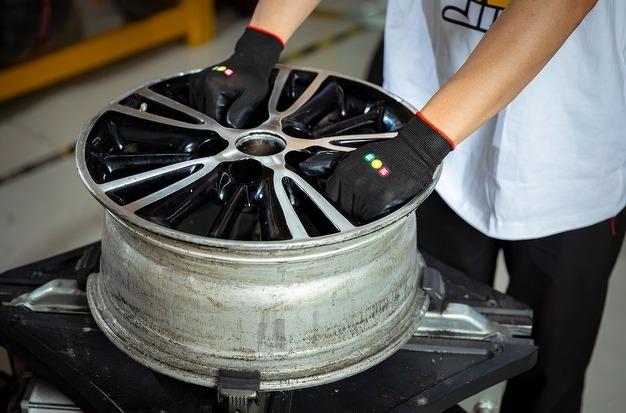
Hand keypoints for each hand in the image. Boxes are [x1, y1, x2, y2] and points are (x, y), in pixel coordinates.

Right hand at [189, 26, 282, 127]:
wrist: (249, 62)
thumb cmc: (253, 79)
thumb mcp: (254, 96)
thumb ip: (241, 112)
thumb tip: (230, 125)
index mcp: (212, 86)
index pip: (212, 118)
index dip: (224, 124)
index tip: (235, 119)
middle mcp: (200, 82)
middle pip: (204, 115)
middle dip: (219, 118)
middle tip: (233, 109)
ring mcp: (195, 82)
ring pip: (200, 111)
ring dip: (214, 112)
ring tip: (228, 102)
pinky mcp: (194, 83)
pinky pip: (198, 105)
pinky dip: (208, 107)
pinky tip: (220, 100)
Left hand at [300, 113, 453, 220]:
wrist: (413, 151)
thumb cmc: (390, 153)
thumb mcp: (359, 157)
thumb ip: (347, 174)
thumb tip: (340, 190)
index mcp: (343, 170)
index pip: (331, 195)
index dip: (340, 201)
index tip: (348, 202)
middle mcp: (351, 181)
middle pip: (344, 208)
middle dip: (354, 207)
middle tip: (366, 202)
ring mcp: (364, 190)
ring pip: (357, 214)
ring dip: (366, 212)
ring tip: (376, 202)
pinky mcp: (379, 199)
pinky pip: (370, 217)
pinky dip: (376, 215)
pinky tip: (382, 206)